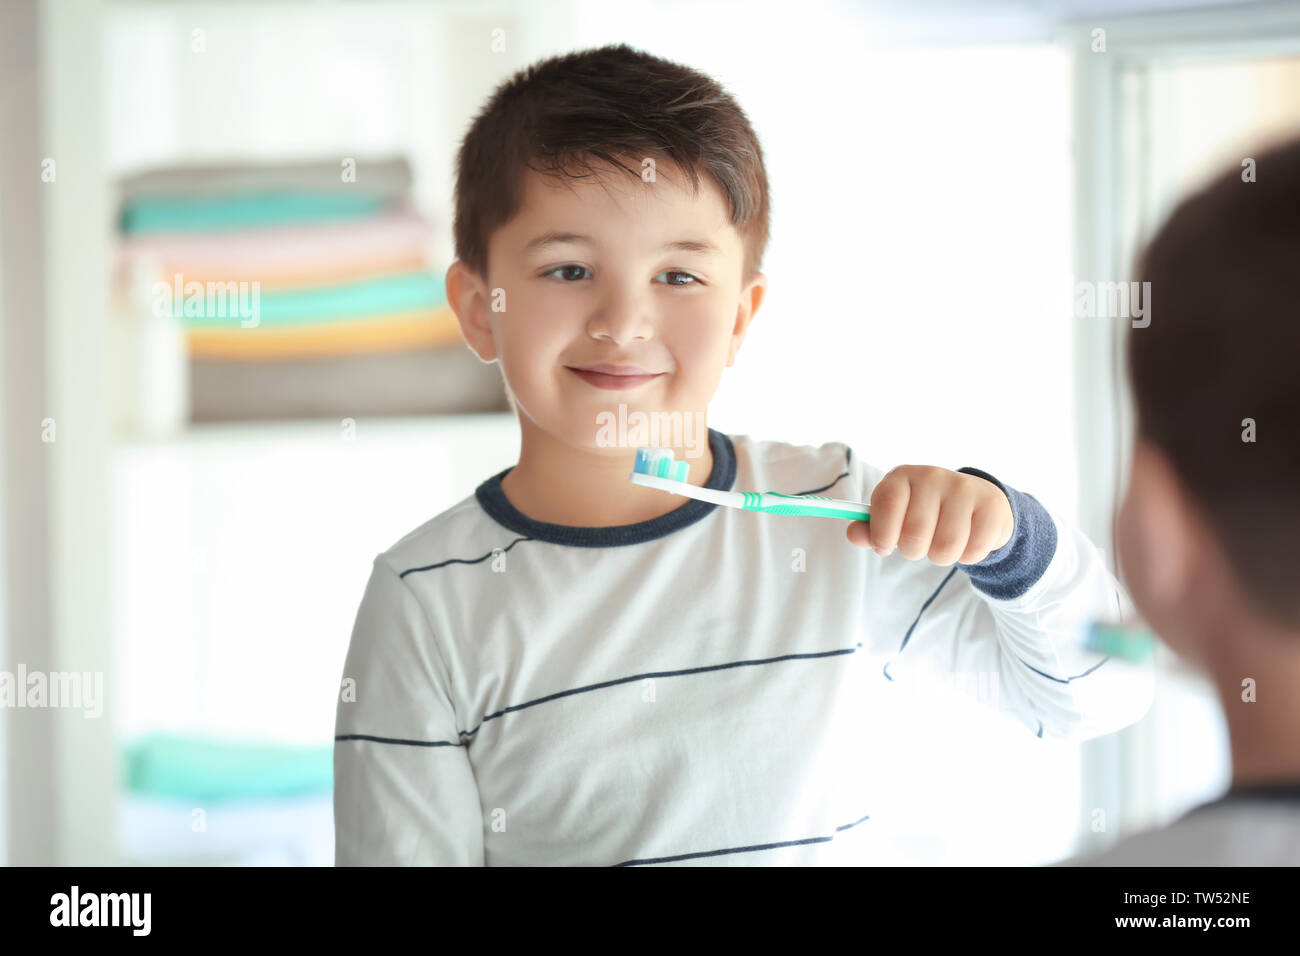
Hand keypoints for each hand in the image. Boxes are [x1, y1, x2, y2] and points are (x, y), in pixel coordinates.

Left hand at [846, 465, 1013, 565]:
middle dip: (914, 551)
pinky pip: (972, 552)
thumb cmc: (925, 512)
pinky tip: (966, 541)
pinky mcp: (990, 507)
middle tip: (920, 544)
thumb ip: (870, 529)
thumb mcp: (894, 517)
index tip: (885, 545)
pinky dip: (966, 557)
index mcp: (902, 477)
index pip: (887, 504)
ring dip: (941, 557)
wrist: (976, 500)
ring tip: (942, 543)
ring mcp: (964, 489)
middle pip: (915, 535)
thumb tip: (854, 535)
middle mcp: (932, 476)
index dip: (882, 533)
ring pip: (945, 548)